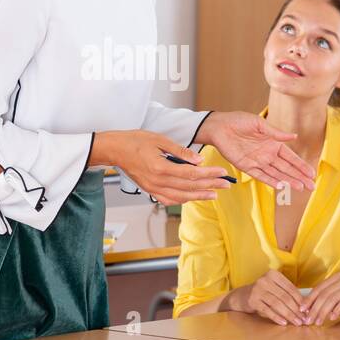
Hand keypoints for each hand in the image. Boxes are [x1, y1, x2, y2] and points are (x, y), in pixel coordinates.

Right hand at [102, 130, 232, 203]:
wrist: (114, 150)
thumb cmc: (134, 141)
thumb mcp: (160, 140)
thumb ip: (181, 151)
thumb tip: (199, 160)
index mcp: (161, 168)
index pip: (192, 174)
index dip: (209, 174)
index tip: (222, 172)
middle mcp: (158, 181)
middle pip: (190, 187)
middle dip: (210, 185)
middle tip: (225, 184)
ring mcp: (153, 188)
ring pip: (181, 196)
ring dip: (199, 196)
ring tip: (214, 194)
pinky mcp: (150, 190)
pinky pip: (169, 199)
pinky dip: (182, 200)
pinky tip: (192, 198)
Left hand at [199, 111, 315, 190]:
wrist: (219, 126)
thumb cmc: (239, 121)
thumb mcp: (260, 124)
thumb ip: (276, 133)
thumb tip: (294, 136)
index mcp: (273, 143)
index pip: (291, 157)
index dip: (301, 166)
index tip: (312, 174)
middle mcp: (267, 154)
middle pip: (287, 168)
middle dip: (299, 177)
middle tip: (311, 186)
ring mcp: (257, 162)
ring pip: (276, 174)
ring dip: (288, 181)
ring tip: (300, 188)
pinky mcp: (246, 166)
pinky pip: (260, 175)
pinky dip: (270, 181)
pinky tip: (280, 186)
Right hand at [228, 270, 307, 325]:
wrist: (241, 297)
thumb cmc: (263, 293)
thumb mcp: (274, 288)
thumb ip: (287, 294)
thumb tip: (305, 307)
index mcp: (273, 275)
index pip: (290, 288)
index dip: (300, 300)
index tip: (307, 311)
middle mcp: (265, 280)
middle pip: (285, 297)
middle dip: (296, 310)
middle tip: (303, 320)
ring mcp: (258, 289)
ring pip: (277, 303)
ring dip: (289, 314)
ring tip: (296, 323)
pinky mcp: (252, 300)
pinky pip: (267, 310)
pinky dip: (276, 317)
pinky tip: (283, 323)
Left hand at [302, 273, 339, 324]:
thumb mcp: (337, 303)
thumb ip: (324, 303)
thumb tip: (306, 310)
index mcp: (337, 278)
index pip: (319, 288)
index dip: (309, 300)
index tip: (301, 311)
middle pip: (324, 294)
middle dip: (314, 308)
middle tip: (308, 320)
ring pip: (332, 298)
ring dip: (322, 311)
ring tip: (318, 322)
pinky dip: (336, 310)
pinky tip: (331, 318)